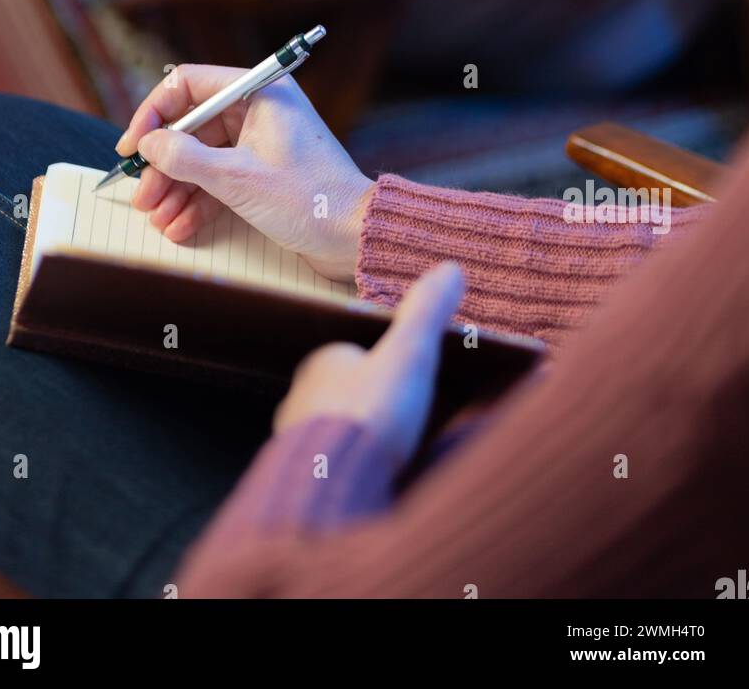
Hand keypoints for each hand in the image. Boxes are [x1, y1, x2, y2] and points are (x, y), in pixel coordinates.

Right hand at [115, 64, 373, 281]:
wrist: (355, 236)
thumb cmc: (310, 199)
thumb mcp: (237, 179)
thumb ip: (186, 158)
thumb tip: (149, 144)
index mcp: (260, 92)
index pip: (190, 85)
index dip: (155, 113)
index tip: (133, 145)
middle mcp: (259, 110)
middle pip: (192, 126)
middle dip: (164, 163)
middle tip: (143, 194)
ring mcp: (261, 143)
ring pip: (202, 156)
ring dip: (176, 187)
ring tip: (157, 217)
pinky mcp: (263, 173)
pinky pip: (219, 178)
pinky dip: (199, 200)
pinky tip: (179, 226)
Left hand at [274, 264, 465, 465]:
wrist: (333, 481)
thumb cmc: (369, 411)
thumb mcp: (408, 354)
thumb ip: (426, 313)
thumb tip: (451, 268)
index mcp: (323, 362)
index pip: (353, 353)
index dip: (383, 363)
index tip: (409, 375)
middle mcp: (300, 397)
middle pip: (342, 392)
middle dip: (368, 400)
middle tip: (404, 415)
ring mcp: (297, 439)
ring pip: (333, 428)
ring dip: (356, 435)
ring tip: (392, 450)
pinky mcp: (303, 477)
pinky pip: (329, 464)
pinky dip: (348, 465)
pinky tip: (371, 475)